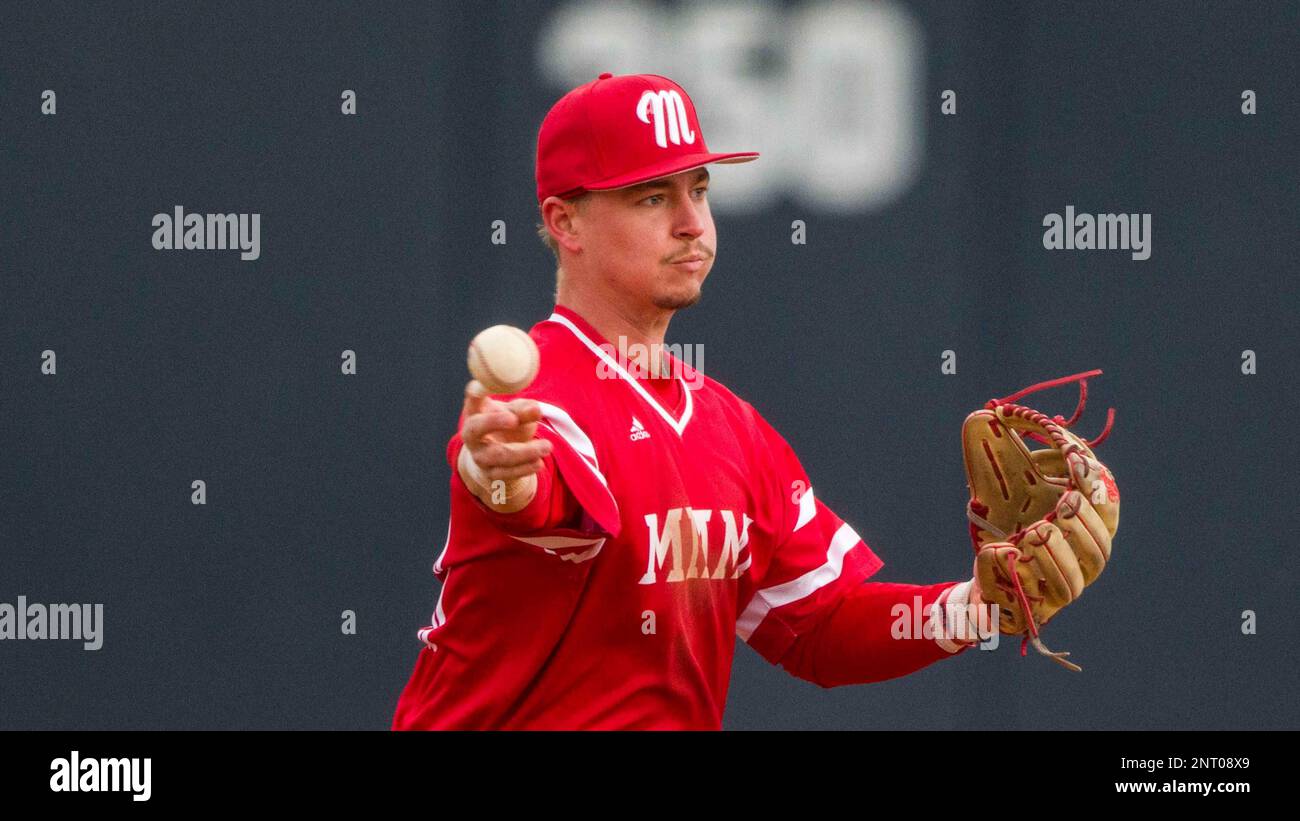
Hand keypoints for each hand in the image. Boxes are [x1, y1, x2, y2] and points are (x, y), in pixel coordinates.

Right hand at [457, 380, 551, 511]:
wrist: (503, 457)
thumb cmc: (508, 426)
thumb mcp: (517, 414)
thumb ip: (525, 411)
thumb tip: (536, 410)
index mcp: (475, 413)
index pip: (471, 400)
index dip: (474, 394)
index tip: (479, 387)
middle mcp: (472, 435)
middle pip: (475, 428)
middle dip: (493, 422)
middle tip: (514, 419)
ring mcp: (480, 456)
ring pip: (498, 454)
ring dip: (524, 451)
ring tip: (547, 446)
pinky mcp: (492, 474)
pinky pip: (507, 473)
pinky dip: (525, 468)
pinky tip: (539, 462)